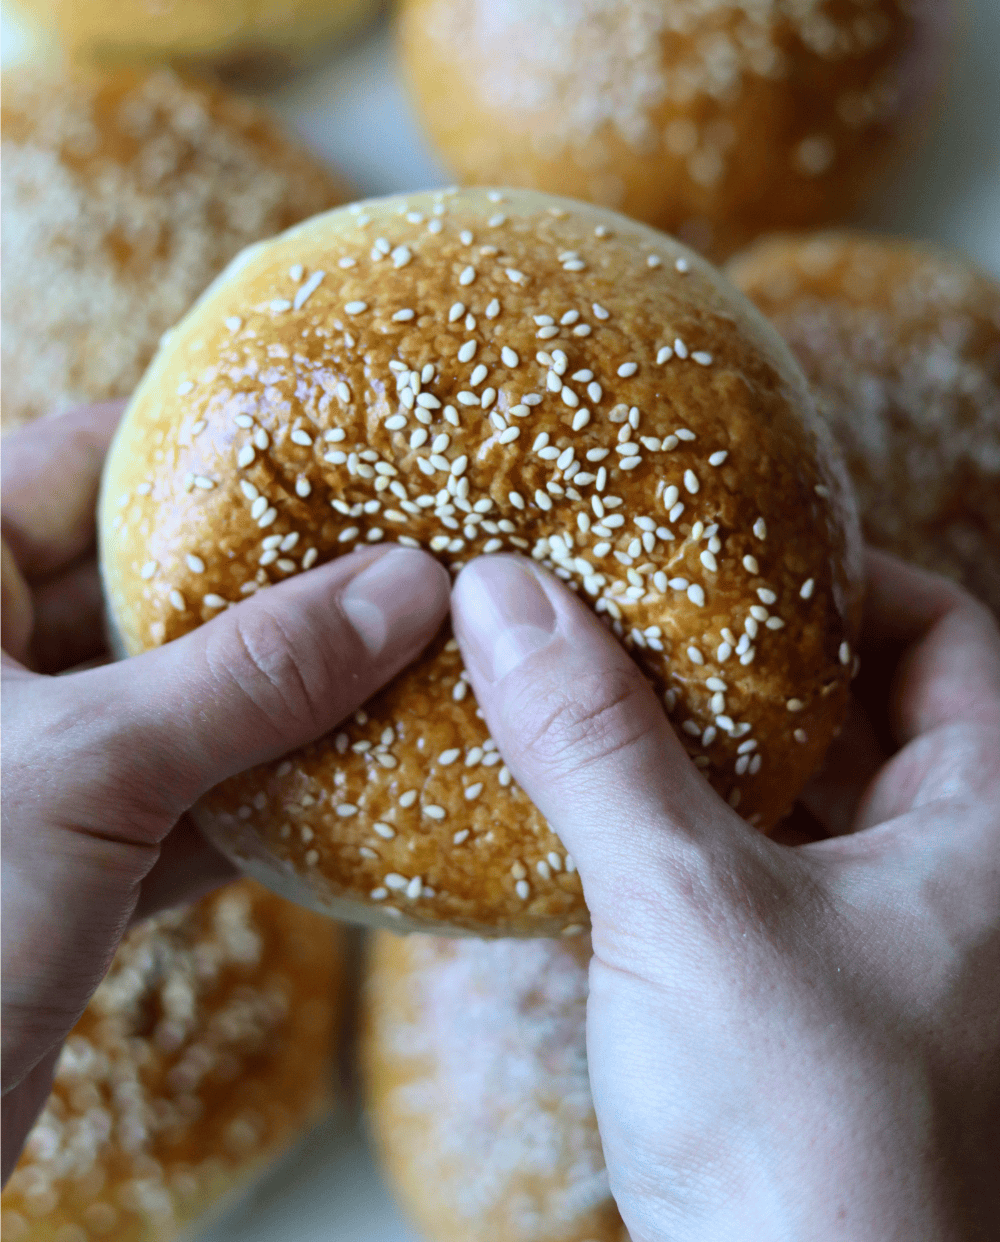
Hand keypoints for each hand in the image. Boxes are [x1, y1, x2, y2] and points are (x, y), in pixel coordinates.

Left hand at [1, 404, 449, 1182]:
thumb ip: (249, 676)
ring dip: (283, 699)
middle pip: (146, 580)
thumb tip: (405, 588)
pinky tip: (355, 792)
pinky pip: (178, 798)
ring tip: (405, 666)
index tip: (334, 452)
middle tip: (399, 566)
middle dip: (272, 586)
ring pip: (173, 694)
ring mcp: (23, 763)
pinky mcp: (56, 858)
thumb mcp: (87, 771)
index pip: (85, 459)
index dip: (210, 451)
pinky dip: (260, 799)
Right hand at [452, 549, 999, 1240]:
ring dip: (707, 752)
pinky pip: (754, 881)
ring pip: (804, 802)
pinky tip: (594, 824)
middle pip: (866, 712)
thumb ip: (597, 746)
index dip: (844, 577)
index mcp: (989, 828)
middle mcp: (957, 883)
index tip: (730, 549)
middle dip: (751, 662)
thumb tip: (505, 595)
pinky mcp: (814, 1014)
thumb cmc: (817, 1150)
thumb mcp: (691, 911)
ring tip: (601, 698)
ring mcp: (887, 953)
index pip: (945, 633)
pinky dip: (684, 840)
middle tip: (640, 611)